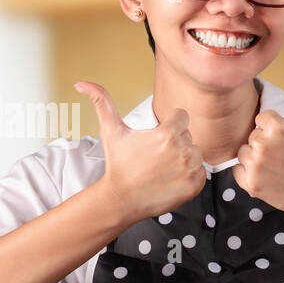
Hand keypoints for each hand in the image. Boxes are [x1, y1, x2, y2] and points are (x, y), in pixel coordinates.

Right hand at [76, 81, 206, 224]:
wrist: (121, 199)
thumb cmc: (118, 165)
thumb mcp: (111, 131)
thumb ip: (101, 102)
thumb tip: (82, 83)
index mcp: (168, 134)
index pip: (181, 117)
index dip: (169, 125)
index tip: (157, 138)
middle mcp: (183, 150)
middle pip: (187, 136)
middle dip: (174, 143)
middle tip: (155, 157)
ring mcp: (190, 169)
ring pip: (195, 153)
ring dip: (183, 159)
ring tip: (162, 168)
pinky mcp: (195, 185)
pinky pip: (201, 172)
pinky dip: (189, 175)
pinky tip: (170, 179)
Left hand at [233, 67, 283, 215]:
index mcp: (277, 126)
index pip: (262, 119)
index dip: (276, 128)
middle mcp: (263, 144)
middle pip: (253, 135)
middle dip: (266, 143)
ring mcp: (255, 165)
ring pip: (244, 152)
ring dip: (257, 157)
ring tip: (278, 165)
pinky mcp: (249, 183)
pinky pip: (238, 170)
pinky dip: (249, 173)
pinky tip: (269, 175)